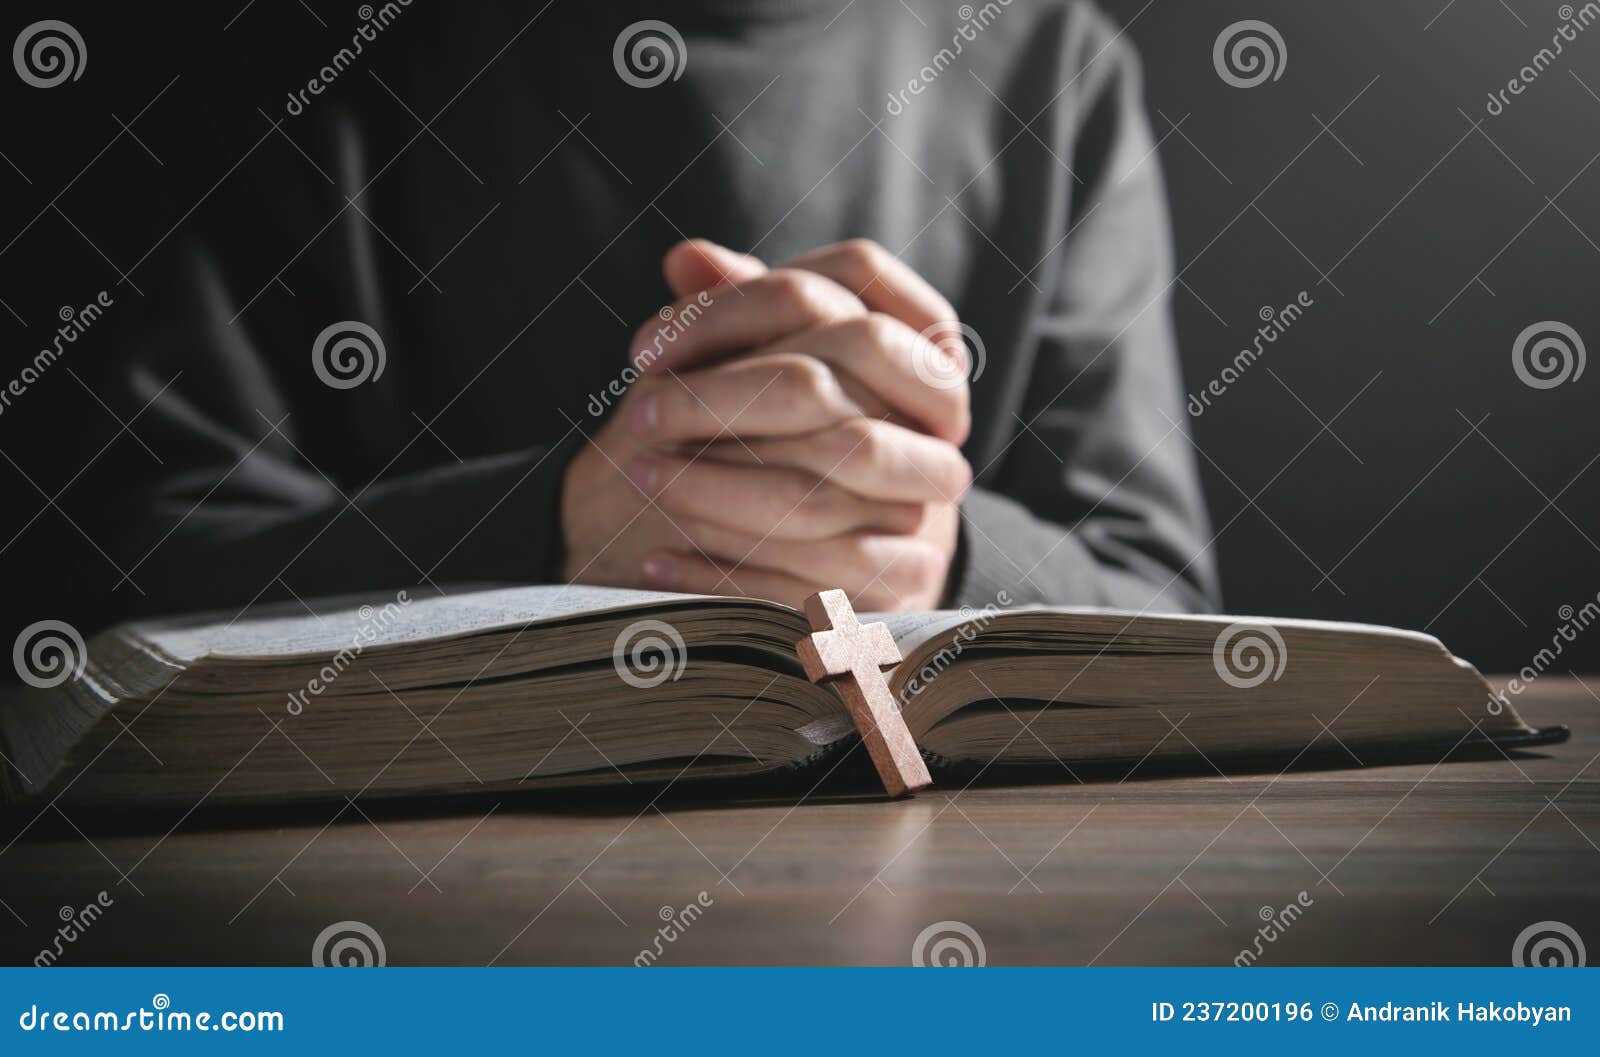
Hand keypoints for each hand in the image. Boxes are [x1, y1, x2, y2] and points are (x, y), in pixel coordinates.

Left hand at [560, 240, 971, 609]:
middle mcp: (935, 421)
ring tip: (639, 478)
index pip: (821, 298)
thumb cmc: (801, 427)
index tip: (645, 348)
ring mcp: (924, 505)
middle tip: (635, 416)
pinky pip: (803, 584)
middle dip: (713, 402)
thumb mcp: (777, 358)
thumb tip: (686, 257)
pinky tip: (655, 563)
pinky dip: (718, 573)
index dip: (727, 313)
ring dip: (707, 490)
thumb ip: (740, 304)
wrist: (864, 542)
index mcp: (915, 346)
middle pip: (816, 392)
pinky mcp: (901, 582)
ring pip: (808, 496)